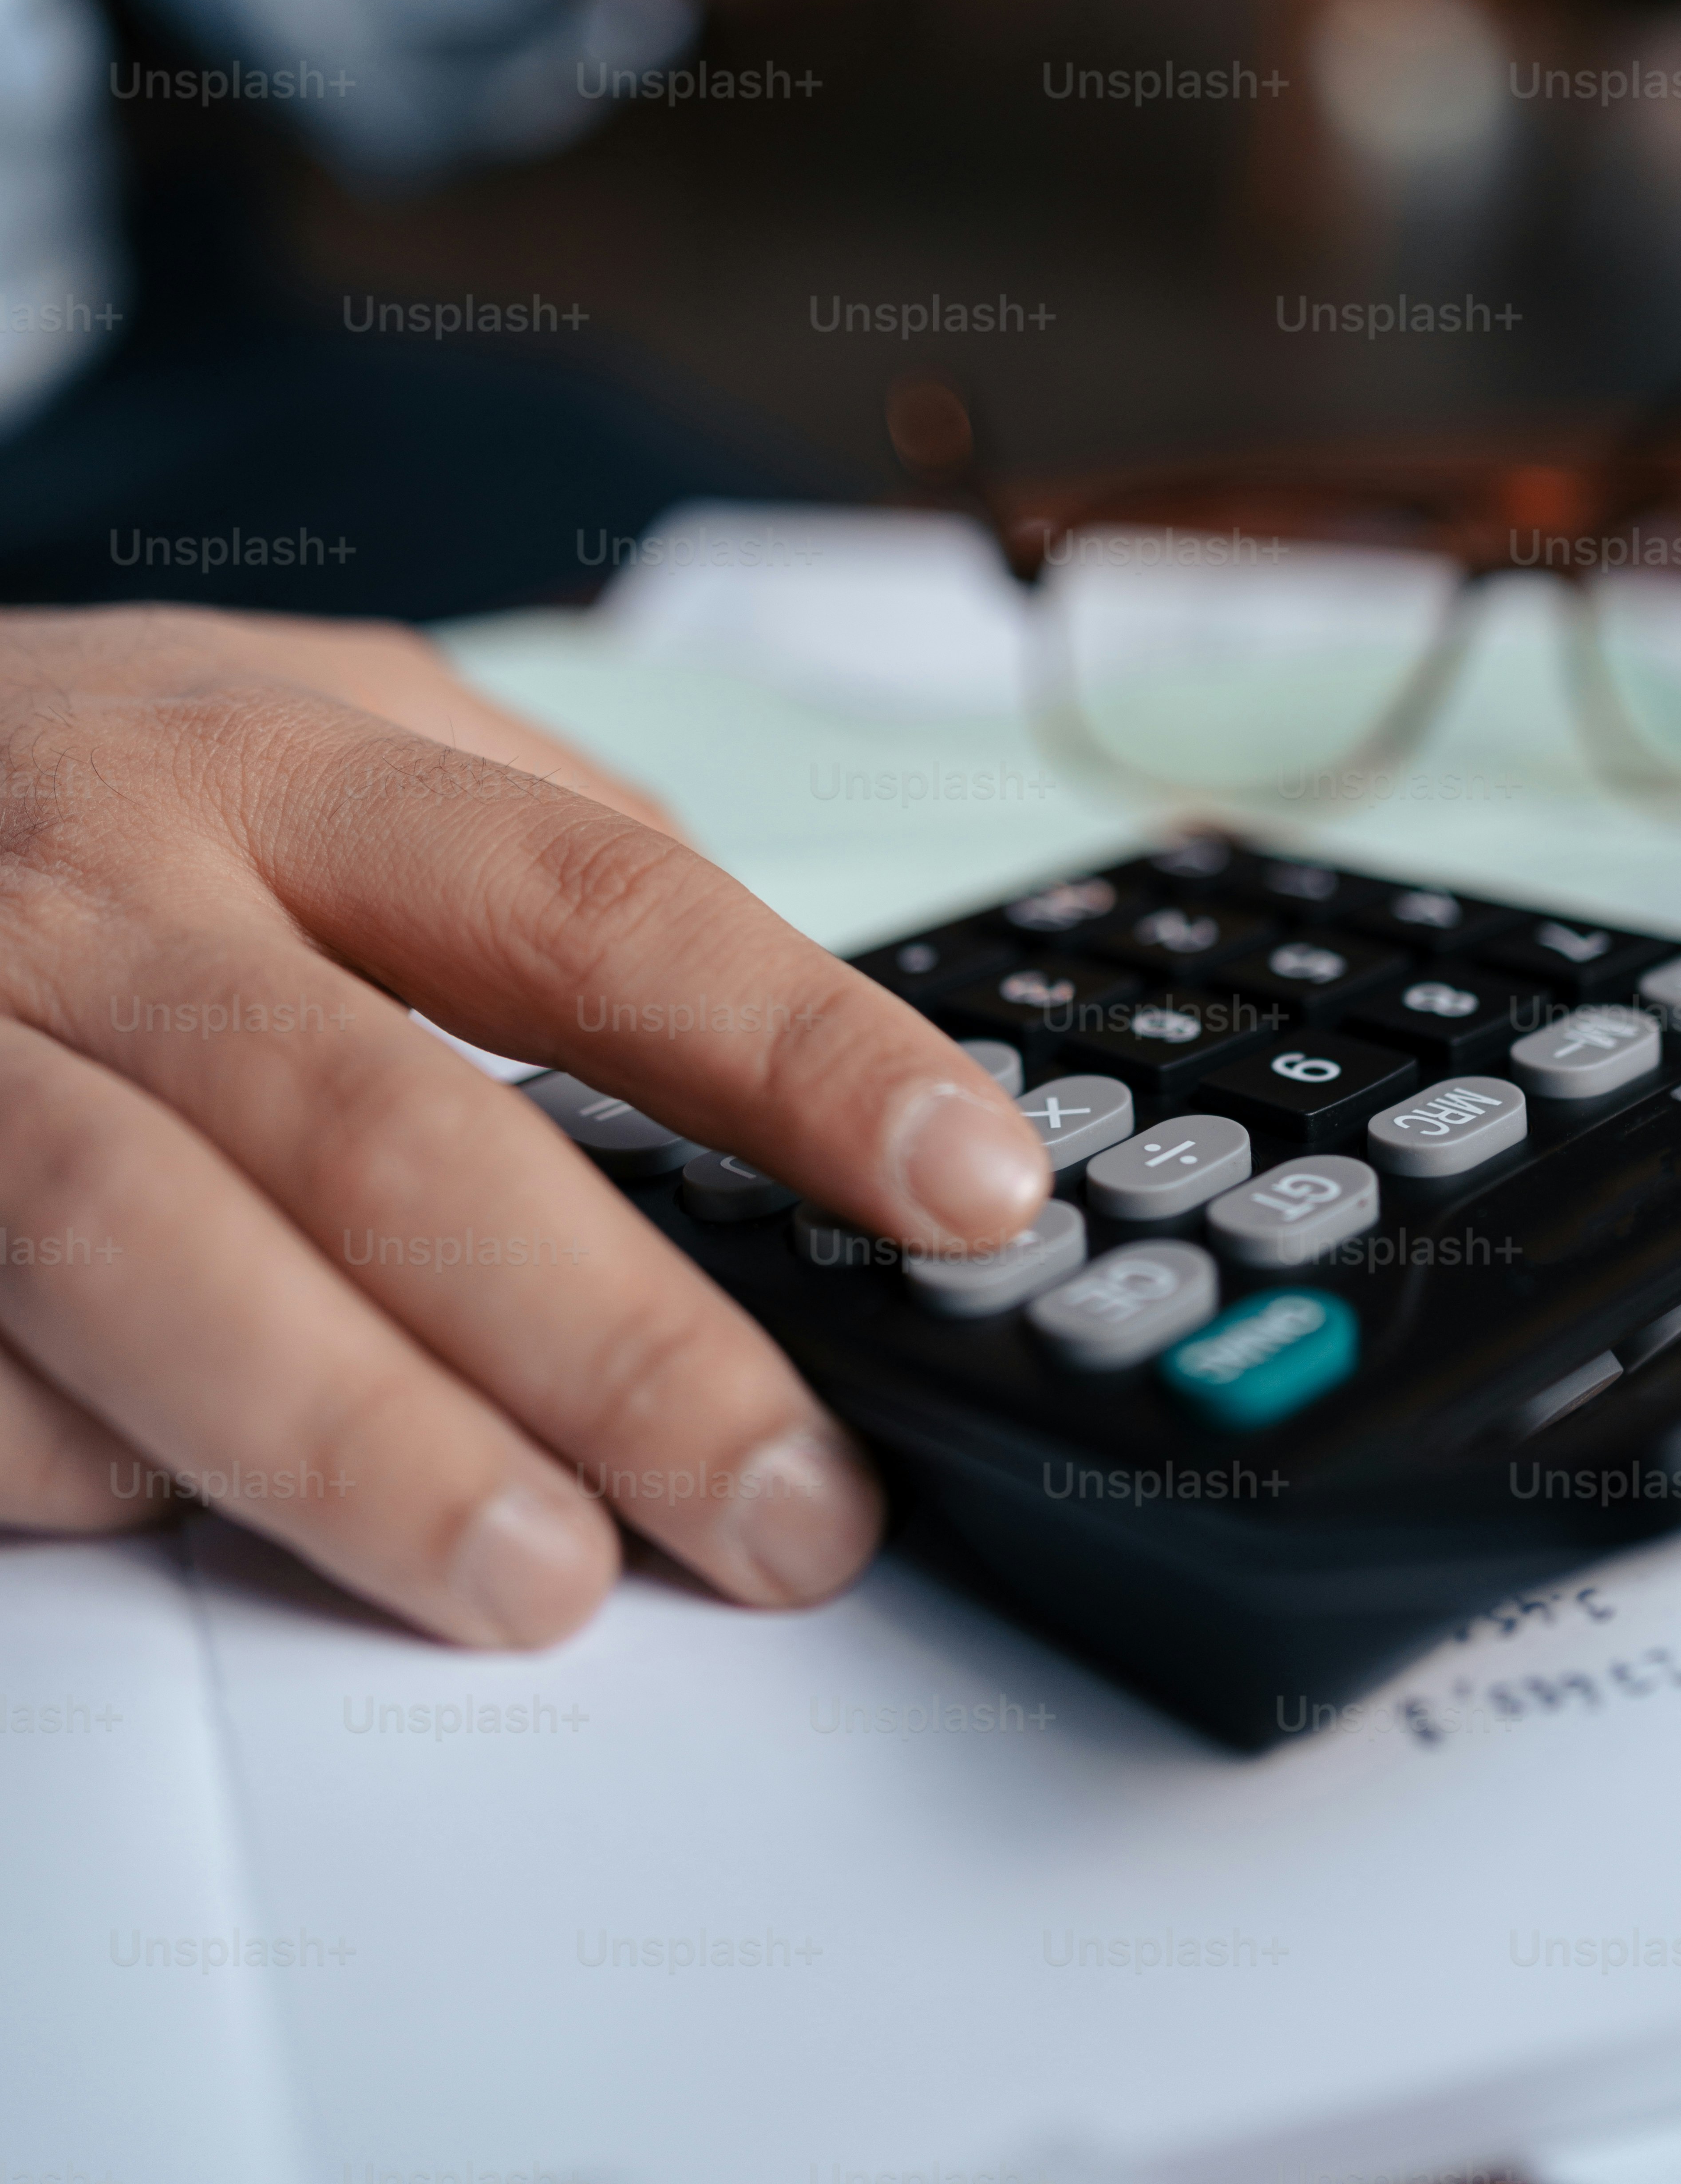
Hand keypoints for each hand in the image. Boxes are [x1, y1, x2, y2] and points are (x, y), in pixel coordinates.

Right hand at [0, 608, 1049, 1640]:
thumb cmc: (75, 770)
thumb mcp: (301, 716)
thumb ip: (534, 837)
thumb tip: (787, 999)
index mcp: (280, 766)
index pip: (596, 908)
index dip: (801, 1050)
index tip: (976, 1184)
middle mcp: (118, 899)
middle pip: (400, 1129)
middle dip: (617, 1341)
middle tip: (791, 1502)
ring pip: (170, 1262)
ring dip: (371, 1444)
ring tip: (552, 1579)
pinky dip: (112, 1464)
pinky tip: (227, 1525)